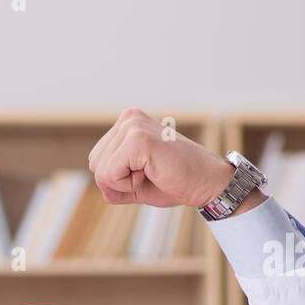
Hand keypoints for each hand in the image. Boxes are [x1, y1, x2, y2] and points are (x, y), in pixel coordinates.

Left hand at [87, 108, 256, 212]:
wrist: (208, 183)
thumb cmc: (177, 182)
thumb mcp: (136, 183)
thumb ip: (113, 183)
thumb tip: (101, 185)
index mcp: (128, 123)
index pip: (96, 160)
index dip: (117, 179)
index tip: (147, 172)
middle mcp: (129, 118)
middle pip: (95, 165)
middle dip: (118, 181)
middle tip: (151, 173)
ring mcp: (132, 126)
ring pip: (100, 171)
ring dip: (125, 183)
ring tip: (153, 172)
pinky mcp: (137, 140)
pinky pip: (109, 175)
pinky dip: (128, 185)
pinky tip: (152, 174)